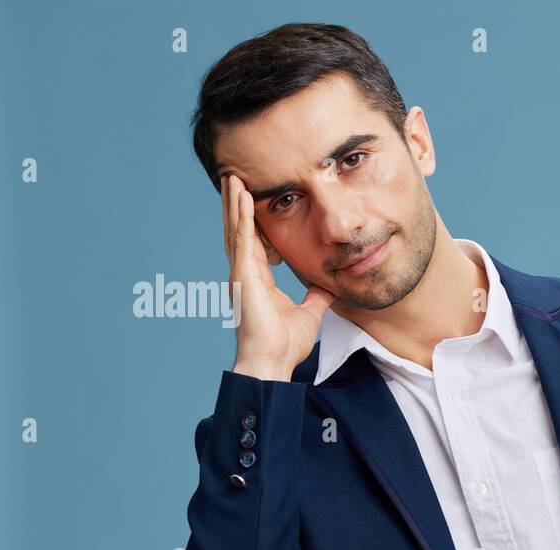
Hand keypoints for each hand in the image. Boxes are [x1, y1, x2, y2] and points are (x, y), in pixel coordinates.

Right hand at [221, 172, 333, 379]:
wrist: (272, 363)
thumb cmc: (284, 344)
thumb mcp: (309, 313)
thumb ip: (316, 297)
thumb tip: (327, 286)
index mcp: (258, 279)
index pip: (254, 241)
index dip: (252, 219)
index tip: (253, 197)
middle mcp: (245, 272)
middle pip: (239, 229)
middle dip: (237, 203)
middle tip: (235, 177)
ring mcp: (241, 273)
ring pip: (236, 228)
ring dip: (234, 202)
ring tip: (232, 177)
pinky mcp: (243, 276)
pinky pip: (241, 239)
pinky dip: (241, 216)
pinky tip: (241, 196)